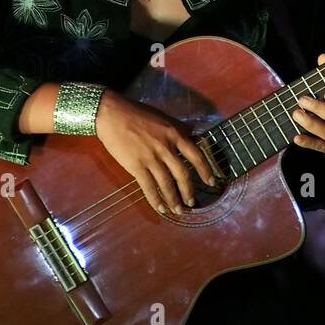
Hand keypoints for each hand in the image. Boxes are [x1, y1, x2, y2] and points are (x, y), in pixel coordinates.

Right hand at [93, 89, 218, 215]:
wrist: (112, 114)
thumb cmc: (137, 113)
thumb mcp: (164, 117)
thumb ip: (178, 128)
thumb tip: (192, 135)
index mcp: (175, 134)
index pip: (196, 155)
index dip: (205, 170)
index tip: (211, 182)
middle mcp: (166, 148)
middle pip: (182, 174)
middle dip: (189, 191)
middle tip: (192, 203)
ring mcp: (151, 158)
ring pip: (166, 184)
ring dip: (174, 200)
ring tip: (178, 211)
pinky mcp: (136, 166)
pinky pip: (148, 187)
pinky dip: (156, 200)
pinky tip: (161, 208)